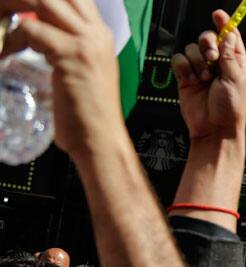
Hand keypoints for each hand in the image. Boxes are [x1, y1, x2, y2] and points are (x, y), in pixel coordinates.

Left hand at [3, 0, 123, 155]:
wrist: (99, 139)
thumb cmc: (87, 113)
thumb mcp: (81, 70)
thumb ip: (65, 45)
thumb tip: (34, 28)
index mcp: (102, 36)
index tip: (21, 8)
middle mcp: (98, 34)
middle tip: (6, 10)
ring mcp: (87, 43)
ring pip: (43, 2)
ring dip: (14, 10)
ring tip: (1, 25)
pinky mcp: (72, 56)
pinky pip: (32, 30)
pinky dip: (13, 38)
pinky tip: (8, 52)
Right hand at [170, 10, 245, 140]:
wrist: (213, 129)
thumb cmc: (230, 109)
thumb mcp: (235, 79)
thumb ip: (230, 55)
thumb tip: (229, 34)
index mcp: (235, 63)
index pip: (229, 37)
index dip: (224, 24)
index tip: (218, 14)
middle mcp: (218, 64)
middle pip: (208, 39)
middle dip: (208, 44)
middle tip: (213, 58)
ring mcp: (201, 70)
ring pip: (192, 48)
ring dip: (197, 61)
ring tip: (204, 79)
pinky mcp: (186, 77)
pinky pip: (179, 60)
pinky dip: (184, 68)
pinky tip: (191, 81)